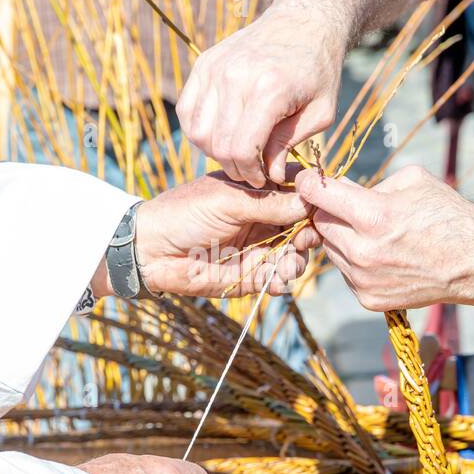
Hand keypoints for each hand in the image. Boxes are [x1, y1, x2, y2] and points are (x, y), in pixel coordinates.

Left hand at [131, 170, 320, 296]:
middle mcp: (264, 219)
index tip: (323, 209)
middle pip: (303, 227)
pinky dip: (281, 282)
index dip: (313, 202)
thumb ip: (269, 203)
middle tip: (305, 240)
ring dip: (296, 261)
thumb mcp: (228, 200)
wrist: (151, 250)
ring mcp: (258, 248)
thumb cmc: (184, 213)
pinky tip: (275, 281)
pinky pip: (276, 280)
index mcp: (258, 192)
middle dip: (309, 235)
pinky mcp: (250, 275)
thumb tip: (309, 202)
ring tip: (286, 266)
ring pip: (294, 255)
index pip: (297, 194)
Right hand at [177, 0, 346, 187]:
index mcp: (269, 89)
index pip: (242, 150)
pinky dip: (199, 130)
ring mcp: (215, 68)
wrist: (303, 22)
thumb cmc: (318, 71)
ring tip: (238, 153)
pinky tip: (221, 134)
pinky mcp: (204, 64)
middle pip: (219, 145)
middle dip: (235, 168)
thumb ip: (289, 145)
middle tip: (252, 172)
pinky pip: (188, 110)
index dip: (251, 175)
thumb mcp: (320, 113)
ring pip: (198, 131)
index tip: (262, 180)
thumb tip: (268, 174)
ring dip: (214, 151)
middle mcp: (235, 77)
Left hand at [295, 165, 473, 310]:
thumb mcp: (412, 181)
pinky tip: (381, 255)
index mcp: (373, 216)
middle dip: (328, 211)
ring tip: (372, 233)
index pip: (318, 195)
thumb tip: (339, 188)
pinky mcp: (369, 299)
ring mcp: (364, 279)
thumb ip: (370, 183)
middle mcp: (363, 252)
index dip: (310, 184)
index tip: (309, 180)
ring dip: (341, 238)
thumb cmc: (449, 215)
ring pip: (330, 249)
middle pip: (320, 224)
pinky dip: (354, 261)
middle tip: (347, 206)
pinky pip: (345, 272)